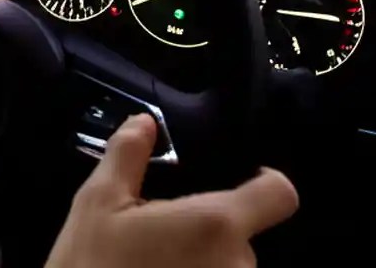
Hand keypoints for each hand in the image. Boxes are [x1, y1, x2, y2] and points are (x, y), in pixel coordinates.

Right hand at [46, 114, 297, 267]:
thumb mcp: (96, 205)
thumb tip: (144, 122)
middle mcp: (238, 266)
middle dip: (210, 235)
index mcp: (215, 224)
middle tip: (161, 241)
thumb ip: (127, 156)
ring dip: (203, 266)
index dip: (264, 183)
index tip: (242, 185)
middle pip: (243, 236)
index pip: (279, 194)